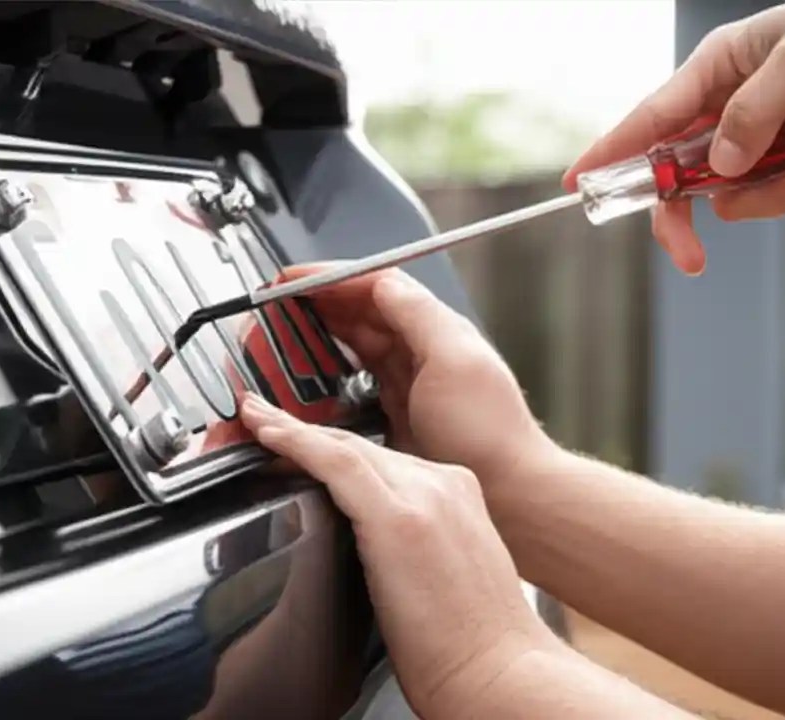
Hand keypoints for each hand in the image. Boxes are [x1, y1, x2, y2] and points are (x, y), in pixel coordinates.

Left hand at [237, 393, 554, 717]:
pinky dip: (294, 443)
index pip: (381, 458)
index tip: (299, 445)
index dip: (332, 447)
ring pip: (343, 446)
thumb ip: (413, 546)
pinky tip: (266, 434)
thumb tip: (375, 552)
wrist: (503, 677)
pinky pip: (334, 463)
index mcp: (456, 495)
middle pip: (359, 446)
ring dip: (290, 431)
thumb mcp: (446, 574)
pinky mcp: (400, 519)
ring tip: (255, 420)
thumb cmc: (473, 646)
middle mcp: (443, 484)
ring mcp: (424, 496)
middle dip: (306, 433)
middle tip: (263, 422)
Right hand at [281, 265, 554, 485]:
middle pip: (357, 314)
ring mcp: (406, 385)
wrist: (511, 493)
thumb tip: (382, 281)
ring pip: (351, 347)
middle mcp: (419, 353)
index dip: (330, 279)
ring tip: (280, 340)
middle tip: (273, 310)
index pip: (374, 286)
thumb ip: (419, 316)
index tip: (291, 280)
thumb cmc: (490, 431)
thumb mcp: (456, 360)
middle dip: (314, 306)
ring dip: (315, 339)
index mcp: (434, 330)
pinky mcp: (394, 418)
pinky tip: (304, 383)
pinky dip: (323, 378)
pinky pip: (350, 385)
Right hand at [564, 0, 784, 274]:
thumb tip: (716, 168)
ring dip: (778, 194)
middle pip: (685, 175)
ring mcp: (779, 140)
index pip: (652, 118)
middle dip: (691, 214)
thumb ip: (752, 113)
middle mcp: (742, 108)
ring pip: (744, 196)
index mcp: (724, 69)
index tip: (578, 185)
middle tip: (690, 257)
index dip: (612, 153)